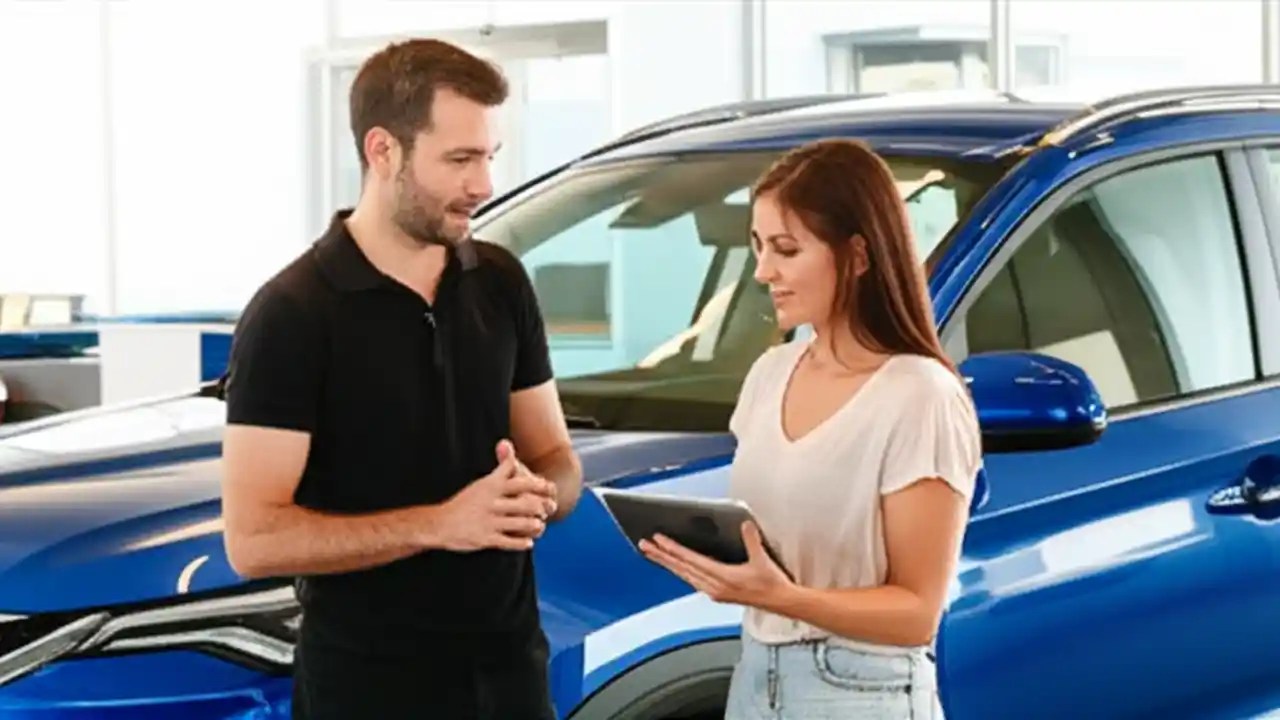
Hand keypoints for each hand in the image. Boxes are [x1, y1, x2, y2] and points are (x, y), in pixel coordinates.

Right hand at [427, 441, 554, 551]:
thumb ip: (500, 467)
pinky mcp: (486, 539)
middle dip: (541, 508)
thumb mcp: (482, 482)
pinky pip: (510, 542)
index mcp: (492, 486)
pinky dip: (523, 543)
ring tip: (539, 526)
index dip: (540, 486)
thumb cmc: (464, 502)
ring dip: (535, 526)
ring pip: (522, 524)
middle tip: (547, 510)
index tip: (550, 489)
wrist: (440, 523)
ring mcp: (490, 521)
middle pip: (526, 504)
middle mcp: (492, 502)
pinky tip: (529, 542)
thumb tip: (507, 444)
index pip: (522, 483)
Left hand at [639, 521, 791, 606]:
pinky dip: (681, 571)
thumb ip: (751, 540)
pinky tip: (675, 567)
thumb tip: (744, 523)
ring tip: (653, 554)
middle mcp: (714, 586)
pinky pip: (692, 581)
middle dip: (662, 556)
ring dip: (668, 564)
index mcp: (723, 577)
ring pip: (684, 575)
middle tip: (644, 545)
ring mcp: (714, 591)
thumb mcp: (762, 559)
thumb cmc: (772, 582)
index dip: (672, 549)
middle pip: (681, 569)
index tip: (658, 539)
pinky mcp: (717, 593)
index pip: (690, 560)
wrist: (780, 602)